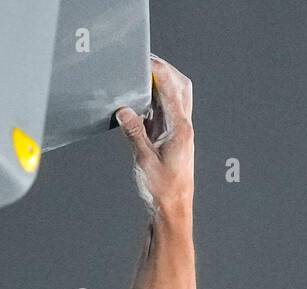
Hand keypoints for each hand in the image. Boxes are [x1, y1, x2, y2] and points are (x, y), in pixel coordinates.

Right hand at [115, 55, 193, 217]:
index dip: (160, 71)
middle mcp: (182, 128)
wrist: (171, 211)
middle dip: (166, 72)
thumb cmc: (163, 191)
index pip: (172, 90)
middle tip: (147, 62)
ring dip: (159, 87)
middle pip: (180, 89)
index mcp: (181, 129)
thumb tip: (123, 111)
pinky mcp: (169, 141)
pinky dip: (152, 104)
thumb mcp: (143, 159)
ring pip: (173, 100)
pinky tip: (139, 104)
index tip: (146, 59)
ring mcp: (177, 134)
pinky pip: (162, 115)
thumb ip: (134, 132)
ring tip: (141, 78)